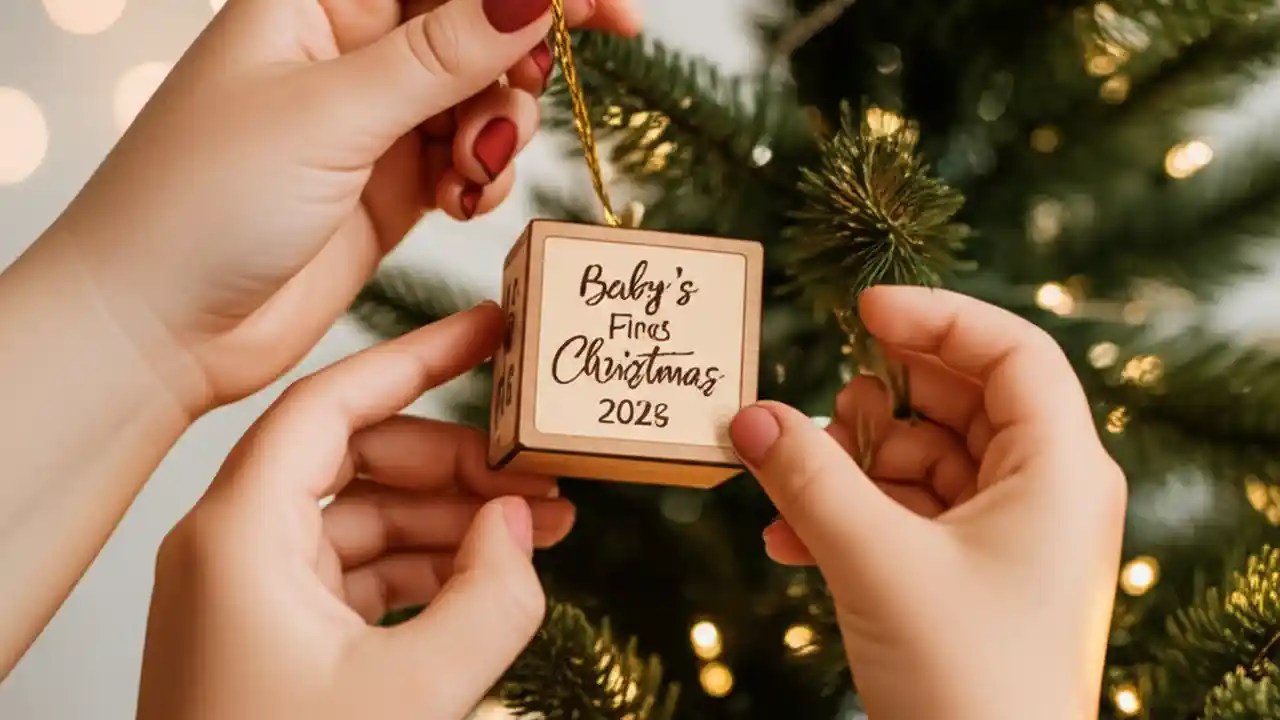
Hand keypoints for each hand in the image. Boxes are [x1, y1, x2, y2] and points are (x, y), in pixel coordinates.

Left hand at [45, 0, 638, 415]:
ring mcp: (372, 119)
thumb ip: (440, 54)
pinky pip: (471, 159)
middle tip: (532, 96)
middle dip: (521, 58)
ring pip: (483, 94)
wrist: (156, 329)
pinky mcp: (390, 184)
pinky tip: (459, 202)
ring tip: (468, 172)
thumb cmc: (200, 204)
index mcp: (316, 1)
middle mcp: (349, 51)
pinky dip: (484, 178)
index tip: (604, 12)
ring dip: (499, 130)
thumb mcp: (332, 114)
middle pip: (475, 22)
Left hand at [137, 303, 571, 718]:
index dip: (418, 359)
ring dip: (454, 522)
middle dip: (460, 465)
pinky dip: (426, 570)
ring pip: (366, 519)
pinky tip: (488, 583)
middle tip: (540, 476)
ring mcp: (252, 597)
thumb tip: (521, 528)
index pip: (334, 403)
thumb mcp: (415, 693)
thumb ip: (492, 598)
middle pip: (360, 459)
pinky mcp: (275, 640)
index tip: (489, 335)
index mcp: (240, 534)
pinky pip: (359, 574)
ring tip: (541, 532)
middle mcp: (235, 549)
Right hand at [729, 286, 1126, 719]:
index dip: (938, 317)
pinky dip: (854, 518)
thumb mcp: (877, 564)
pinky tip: (789, 543)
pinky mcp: (975, 577)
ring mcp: (1010, 537)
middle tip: (819, 418)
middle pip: (960, 402)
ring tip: (794, 497)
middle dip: (879, 407)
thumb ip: (808, 478)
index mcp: (1061, 470)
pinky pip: (910, 516)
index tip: (861, 309)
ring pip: (925, 461)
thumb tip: (747, 413)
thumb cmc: (967, 682)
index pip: (1011, 351)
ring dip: (852, 470)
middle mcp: (1047, 493)